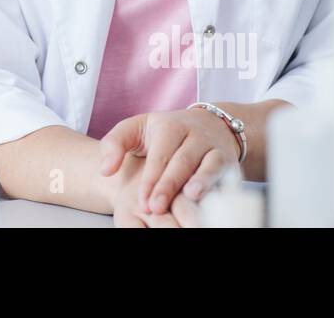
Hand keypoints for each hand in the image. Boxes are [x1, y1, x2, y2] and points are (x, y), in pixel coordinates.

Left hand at [99, 108, 239, 216]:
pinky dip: (219, 184)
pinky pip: (225, 172)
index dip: (150, 179)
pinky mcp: (228, 160)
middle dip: (168, 185)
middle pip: (181, 161)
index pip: (158, 155)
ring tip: (188, 198)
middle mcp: (194, 134)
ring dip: (200, 182)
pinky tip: (211, 199)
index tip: (142, 201)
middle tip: (156, 208)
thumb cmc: (164, 133)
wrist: (210, 124)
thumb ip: (114, 144)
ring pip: (207, 164)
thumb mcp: (136, 129)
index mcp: (168, 127)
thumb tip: (104, 170)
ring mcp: (213, 147)